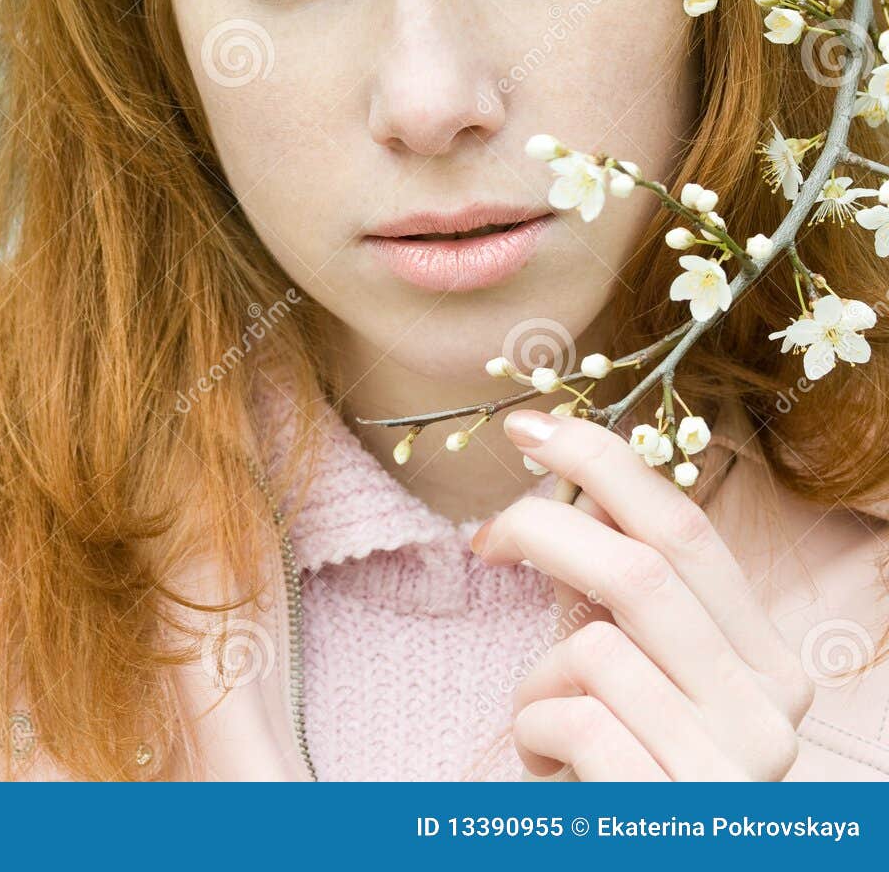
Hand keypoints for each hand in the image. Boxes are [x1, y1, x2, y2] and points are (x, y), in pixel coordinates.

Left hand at [469, 409, 814, 780]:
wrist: (639, 865)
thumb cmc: (618, 778)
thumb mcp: (621, 676)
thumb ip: (610, 594)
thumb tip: (579, 485)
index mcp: (768, 664)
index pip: (687, 530)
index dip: (603, 464)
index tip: (528, 426)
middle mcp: (771, 712)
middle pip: (640, 569)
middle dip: (543, 531)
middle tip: (483, 539)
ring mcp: (732, 768)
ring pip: (593, 649)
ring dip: (537, 683)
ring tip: (548, 730)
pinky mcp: (675, 812)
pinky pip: (571, 720)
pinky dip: (535, 735)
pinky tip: (557, 776)